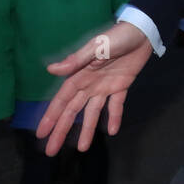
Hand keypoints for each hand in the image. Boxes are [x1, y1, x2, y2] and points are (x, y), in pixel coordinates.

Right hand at [37, 21, 154, 155]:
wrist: (142, 32)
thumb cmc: (116, 37)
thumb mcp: (95, 46)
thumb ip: (75, 60)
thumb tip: (51, 69)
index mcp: (80, 75)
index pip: (62, 100)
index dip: (51, 117)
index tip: (41, 133)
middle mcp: (89, 84)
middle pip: (72, 111)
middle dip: (61, 130)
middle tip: (52, 151)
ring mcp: (105, 86)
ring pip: (92, 112)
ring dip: (86, 129)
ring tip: (82, 149)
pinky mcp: (121, 86)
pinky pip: (116, 105)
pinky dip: (114, 117)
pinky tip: (111, 131)